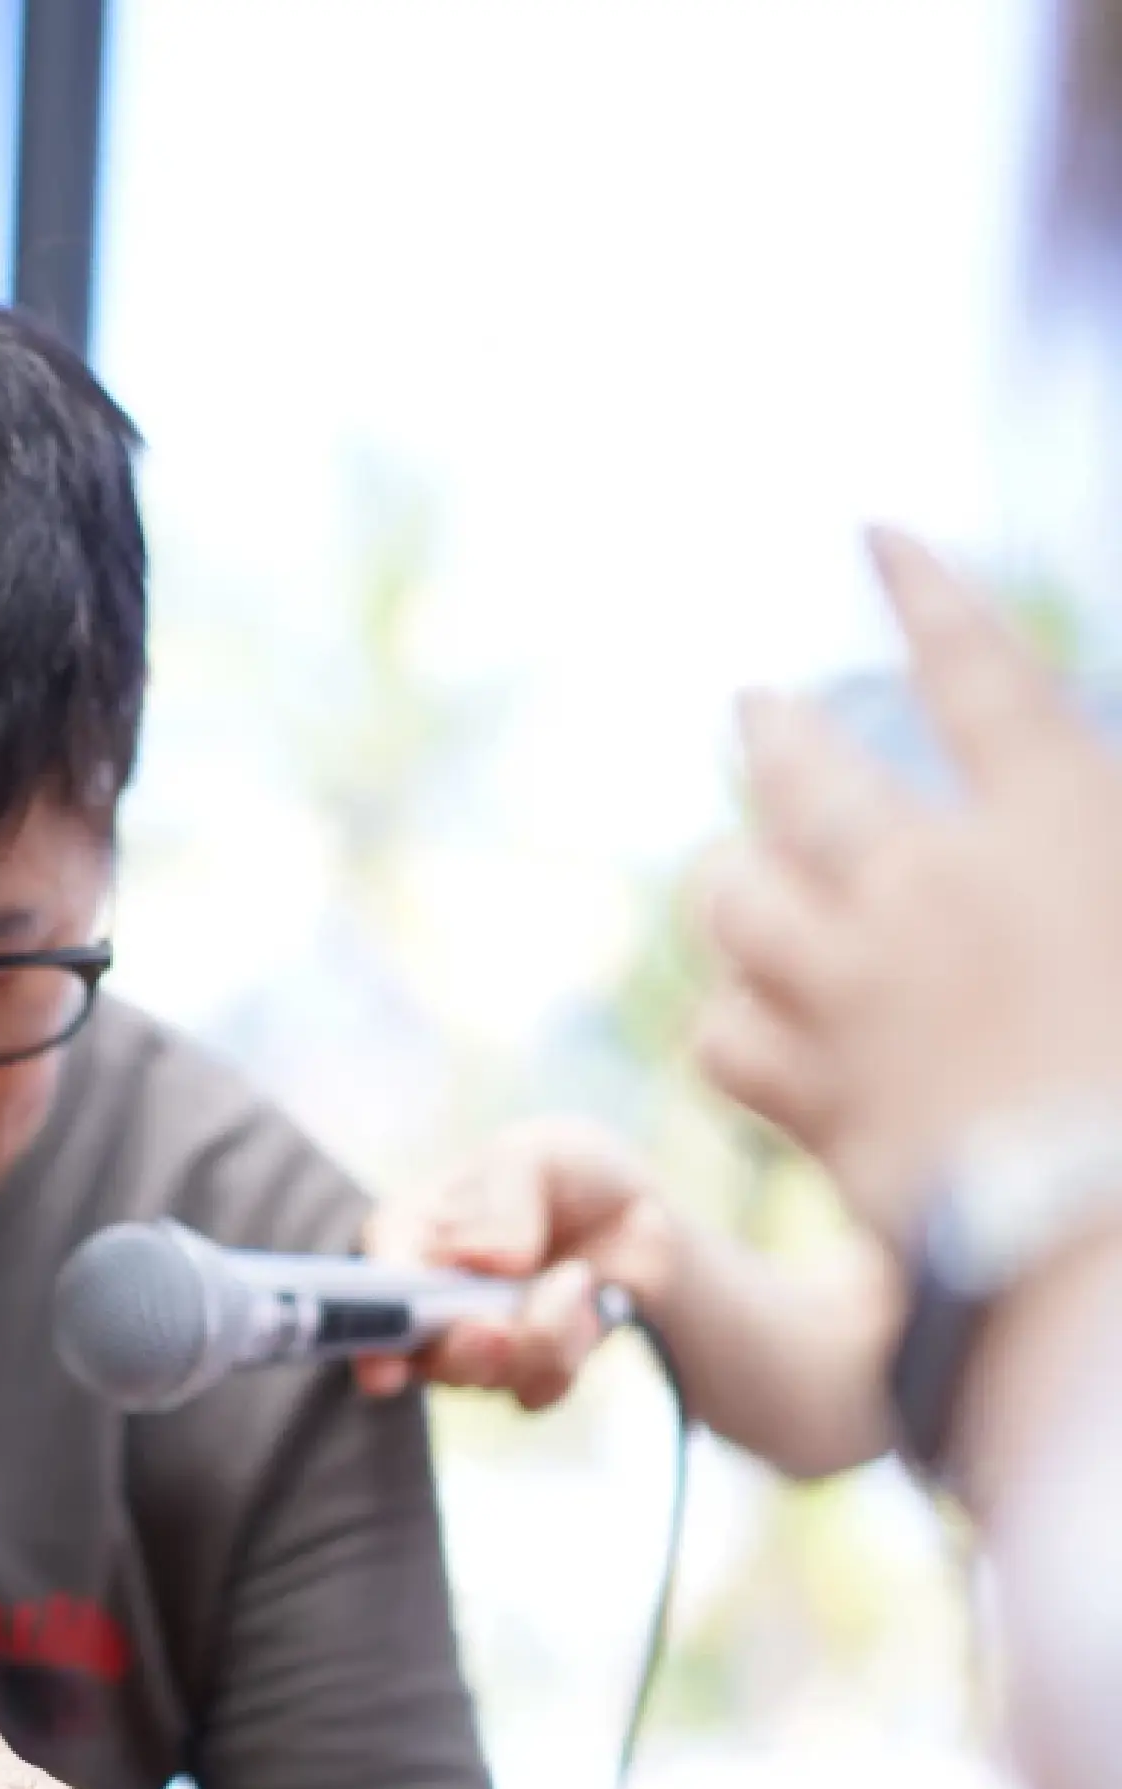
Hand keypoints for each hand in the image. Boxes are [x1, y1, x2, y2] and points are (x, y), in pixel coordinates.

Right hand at [358, 1120, 677, 1406]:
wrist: (636, 1213)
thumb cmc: (564, 1174)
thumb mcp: (535, 1154)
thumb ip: (504, 1194)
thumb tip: (488, 1260)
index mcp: (404, 1238)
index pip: (368, 1293)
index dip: (369, 1335)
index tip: (386, 1368)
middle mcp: (424, 1303)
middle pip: (421, 1354)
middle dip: (466, 1347)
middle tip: (498, 1327)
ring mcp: (471, 1345)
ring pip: (484, 1376)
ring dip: (540, 1333)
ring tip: (576, 1277)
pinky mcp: (521, 1374)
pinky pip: (536, 1389)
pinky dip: (572, 1347)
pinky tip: (586, 1300)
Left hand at [699, 528, 1121, 1244]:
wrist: (1112, 1230)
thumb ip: (1104, 827)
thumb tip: (1080, 797)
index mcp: (1057, 826)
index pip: (977, 668)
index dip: (924, 592)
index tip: (875, 537)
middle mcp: (935, 888)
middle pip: (812, 777)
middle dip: (774, 731)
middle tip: (751, 707)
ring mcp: (858, 992)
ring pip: (738, 903)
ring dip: (734, 888)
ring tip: (736, 880)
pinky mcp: (815, 1095)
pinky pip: (727, 1037)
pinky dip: (733, 1029)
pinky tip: (745, 1026)